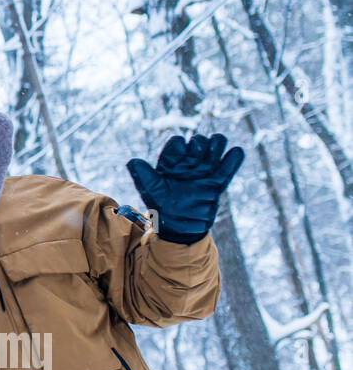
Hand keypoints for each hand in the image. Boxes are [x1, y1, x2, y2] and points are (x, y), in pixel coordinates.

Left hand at [126, 133, 244, 244]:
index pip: (177, 143)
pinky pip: (227, 169)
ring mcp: (203, 173)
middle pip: (198, 143)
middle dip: (200, 143)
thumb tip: (132, 161)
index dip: (178, 145)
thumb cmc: (161, 206)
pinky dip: (233, 160)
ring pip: (214, 150)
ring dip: (216, 145)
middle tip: (198, 152)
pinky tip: (236, 151)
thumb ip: (143, 175)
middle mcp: (187, 165)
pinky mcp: (216, 184)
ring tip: (216, 147)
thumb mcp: (150, 189)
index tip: (179, 154)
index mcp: (170, 163)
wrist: (179, 227)